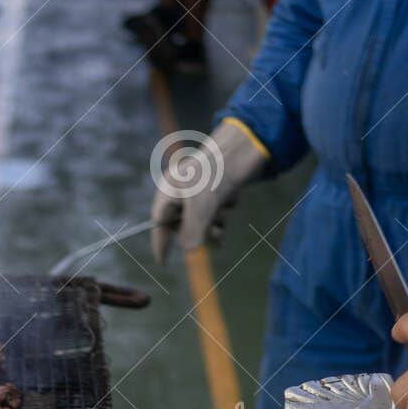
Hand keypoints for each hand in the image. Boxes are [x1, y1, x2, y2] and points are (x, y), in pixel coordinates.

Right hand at [151, 120, 269, 263]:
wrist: (248, 145)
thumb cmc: (219, 171)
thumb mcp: (204, 205)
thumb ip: (193, 230)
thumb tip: (189, 251)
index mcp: (169, 190)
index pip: (159, 223)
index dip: (160, 243)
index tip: (162, 263)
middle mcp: (181, 192)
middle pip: (182, 226)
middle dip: (199, 231)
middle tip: (215, 232)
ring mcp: (199, 192)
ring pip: (202, 222)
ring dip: (215, 223)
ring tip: (225, 215)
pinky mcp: (215, 192)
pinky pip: (215, 215)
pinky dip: (224, 214)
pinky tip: (231, 202)